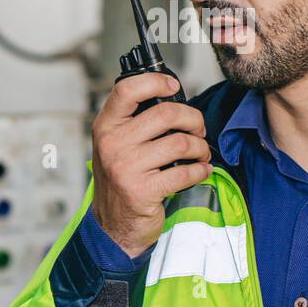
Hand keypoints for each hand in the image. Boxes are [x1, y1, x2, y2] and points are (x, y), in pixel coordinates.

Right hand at [90, 73, 212, 258]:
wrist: (113, 224)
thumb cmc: (121, 180)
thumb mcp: (117, 144)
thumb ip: (136, 122)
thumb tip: (174, 100)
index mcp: (106, 126)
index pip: (127, 89)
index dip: (155, 81)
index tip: (173, 86)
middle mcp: (112, 143)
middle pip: (165, 113)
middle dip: (193, 119)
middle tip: (198, 129)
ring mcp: (126, 167)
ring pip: (180, 142)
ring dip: (200, 147)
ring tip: (200, 153)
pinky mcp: (142, 191)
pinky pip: (185, 172)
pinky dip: (201, 170)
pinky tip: (201, 171)